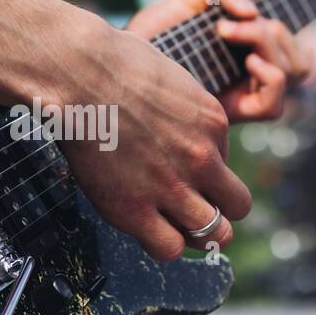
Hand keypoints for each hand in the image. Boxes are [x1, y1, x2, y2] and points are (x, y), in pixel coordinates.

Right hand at [51, 22, 250, 259]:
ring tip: (169, 223)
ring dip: (195, 232)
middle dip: (218, 210)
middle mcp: (202, 159)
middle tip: (191, 207)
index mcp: (213, 124)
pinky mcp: (136, 210)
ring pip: (213, 234)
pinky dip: (163, 245)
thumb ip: (183, 110)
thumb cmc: (111, 65)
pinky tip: (147, 229)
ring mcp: (172, 187)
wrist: (77, 74)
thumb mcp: (170, 79)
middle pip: (238, 207)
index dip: (204, 172)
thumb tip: (175, 122)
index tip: (177, 168)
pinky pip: (170, 249)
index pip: (224, 165)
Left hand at [125, 0, 309, 122]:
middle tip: (227, 25)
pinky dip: (271, 76)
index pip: (295, 51)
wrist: (125, 56)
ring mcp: (245, 95)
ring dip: (268, 44)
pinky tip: (246, 60)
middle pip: (298, 60)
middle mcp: (252, 78)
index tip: (246, 12)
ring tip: (227, 34)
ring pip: (292, 73)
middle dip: (271, 32)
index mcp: (249, 52)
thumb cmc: (156, 30)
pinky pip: (273, 105)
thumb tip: (251, 10)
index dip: (288, 32)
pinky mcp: (232, 114)